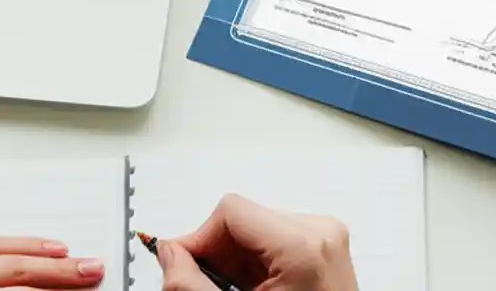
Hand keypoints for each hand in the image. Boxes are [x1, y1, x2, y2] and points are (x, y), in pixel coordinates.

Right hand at [157, 194, 358, 290]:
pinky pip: (274, 239)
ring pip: (255, 229)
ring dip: (235, 261)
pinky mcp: (324, 247)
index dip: (198, 239)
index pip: (230, 212)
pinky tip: (255, 290)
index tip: (182, 264)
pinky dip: (255, 264)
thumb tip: (170, 256)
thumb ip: (193, 285)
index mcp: (303, 247)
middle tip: (206, 285)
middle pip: (243, 219)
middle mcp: (320, 233)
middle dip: (217, 254)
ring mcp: (325, 238)